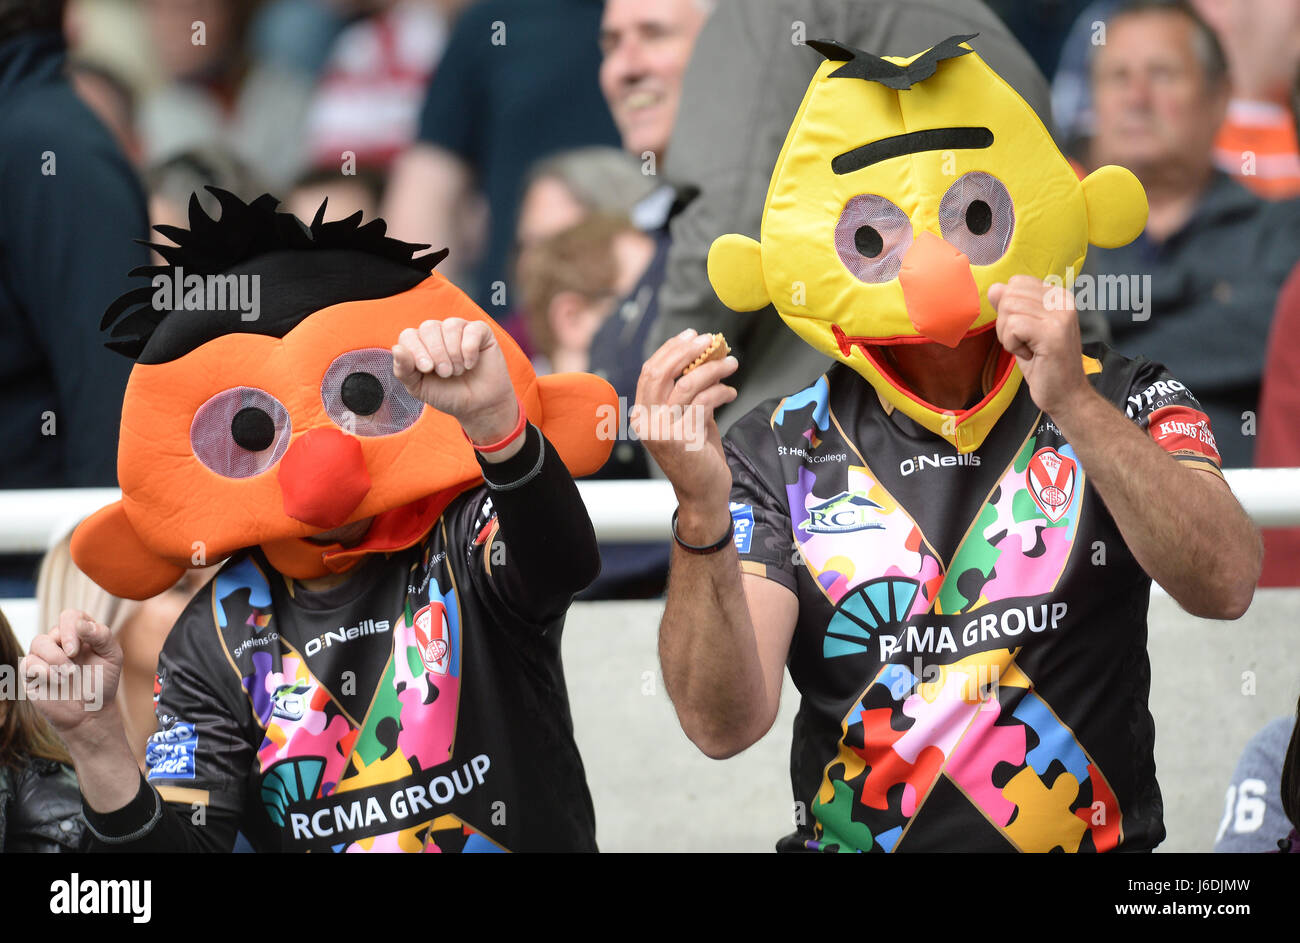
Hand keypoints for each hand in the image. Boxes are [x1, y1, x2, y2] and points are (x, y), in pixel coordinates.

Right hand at [21, 609, 122, 742]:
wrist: (90, 713)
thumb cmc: (102, 683)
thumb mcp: (112, 656)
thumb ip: (101, 635)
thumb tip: (80, 623)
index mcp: (80, 634)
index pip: (70, 616)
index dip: (72, 626)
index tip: (79, 645)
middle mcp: (60, 642)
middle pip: (54, 629)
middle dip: (65, 641)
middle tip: (74, 657)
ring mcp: (44, 657)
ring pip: (38, 642)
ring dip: (55, 658)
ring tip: (69, 674)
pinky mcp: (31, 673)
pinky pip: (28, 662)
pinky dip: (43, 670)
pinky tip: (56, 681)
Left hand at [393, 318, 518, 445]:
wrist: (478, 406)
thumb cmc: (447, 395)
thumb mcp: (419, 388)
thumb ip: (403, 370)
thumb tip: (396, 349)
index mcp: (419, 344)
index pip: (408, 335)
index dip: (416, 351)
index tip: (427, 370)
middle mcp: (437, 333)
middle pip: (429, 327)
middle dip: (437, 354)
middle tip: (445, 374)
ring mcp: (459, 330)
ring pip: (450, 326)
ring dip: (454, 354)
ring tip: (458, 371)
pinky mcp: (480, 331)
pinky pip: (472, 330)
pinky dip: (470, 350)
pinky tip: (471, 364)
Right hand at [633, 330, 738, 539]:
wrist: (703, 494)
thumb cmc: (698, 456)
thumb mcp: (689, 418)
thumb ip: (690, 392)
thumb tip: (707, 356)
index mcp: (643, 414)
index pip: (650, 371)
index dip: (671, 349)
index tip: (692, 336)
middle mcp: (646, 421)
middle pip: (659, 372)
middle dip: (687, 351)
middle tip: (711, 341)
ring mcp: (661, 430)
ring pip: (685, 384)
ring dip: (712, 368)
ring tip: (732, 364)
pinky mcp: (682, 438)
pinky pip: (703, 401)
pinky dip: (720, 391)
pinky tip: (731, 392)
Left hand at [989, 275, 1092, 417]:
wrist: (1066, 394)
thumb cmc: (1043, 364)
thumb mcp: (1023, 330)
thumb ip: (1010, 307)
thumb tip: (995, 288)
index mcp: (1059, 295)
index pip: (1017, 282)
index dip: (1009, 308)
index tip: (1025, 331)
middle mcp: (1063, 300)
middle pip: (1009, 294)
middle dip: (1005, 322)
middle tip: (1024, 342)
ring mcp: (1060, 315)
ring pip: (1008, 309)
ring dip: (1008, 335)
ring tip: (1028, 348)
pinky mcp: (1053, 333)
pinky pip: (1013, 326)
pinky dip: (1012, 344)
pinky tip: (1030, 355)